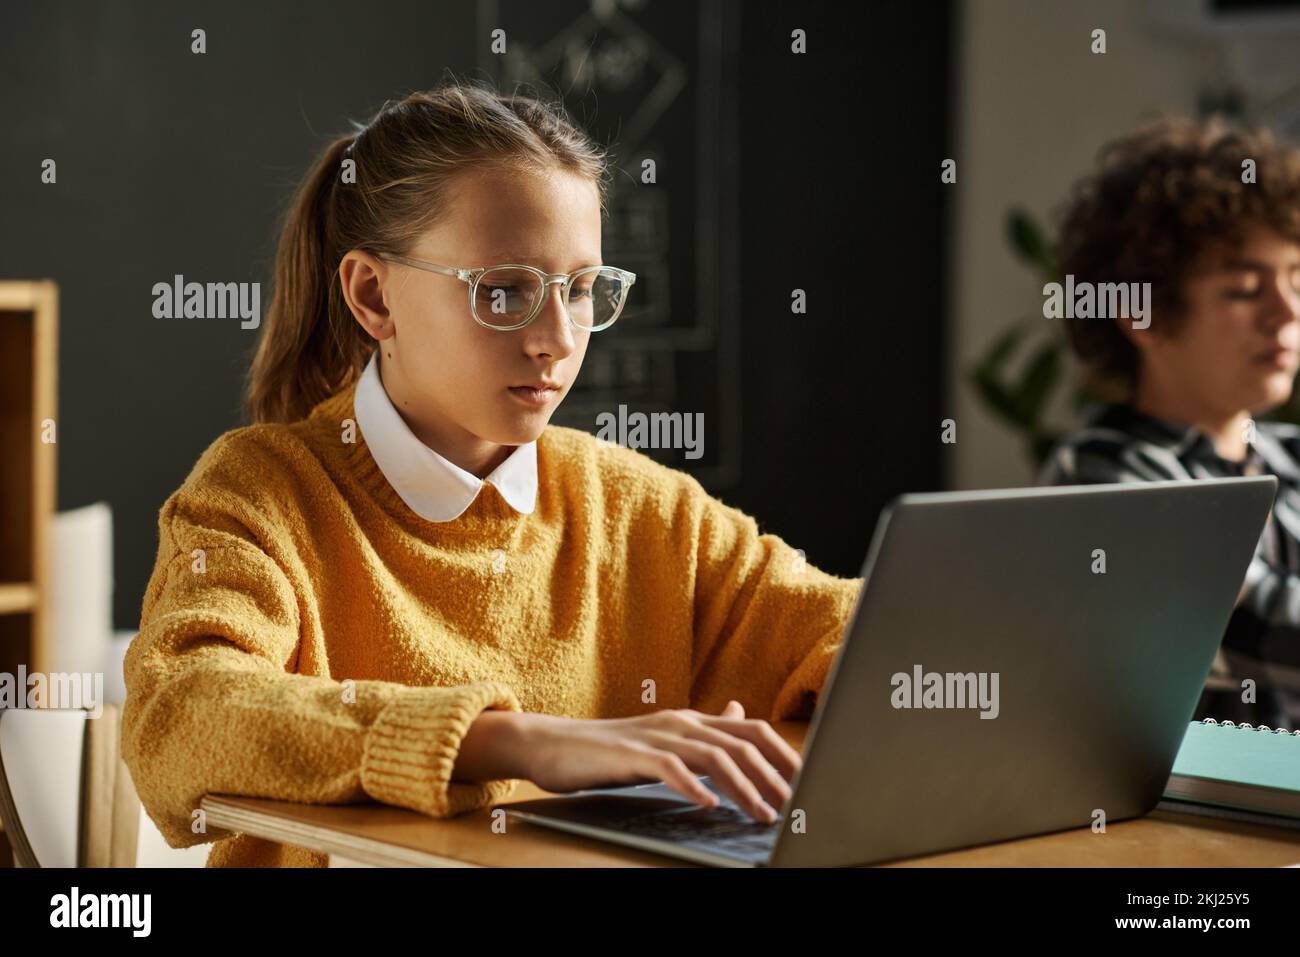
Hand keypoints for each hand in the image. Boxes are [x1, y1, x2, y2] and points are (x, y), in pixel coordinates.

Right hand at [518, 700, 801, 823]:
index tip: (808, 782)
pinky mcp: (631, 756)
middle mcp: (681, 723)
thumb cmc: (611, 749)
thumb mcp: (665, 736)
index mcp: (692, 720)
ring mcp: (656, 737)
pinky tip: (709, 804)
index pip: (751, 729)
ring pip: (713, 756)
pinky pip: (669, 769)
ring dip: (744, 787)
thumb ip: (704, 730)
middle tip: (795, 806)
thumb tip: (739, 711)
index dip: (784, 755)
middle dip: (774, 776)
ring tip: (763, 813)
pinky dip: (692, 787)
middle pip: (741, 742)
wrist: (554, 745)